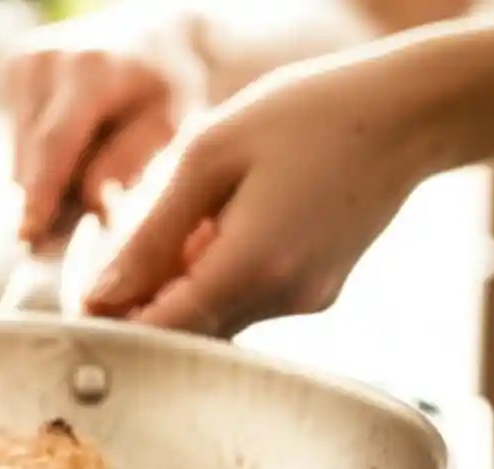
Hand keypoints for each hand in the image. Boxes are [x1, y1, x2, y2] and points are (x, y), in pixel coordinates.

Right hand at [3, 5, 205, 250]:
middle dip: (47, 196)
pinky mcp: (13, 69)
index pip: (54, 144)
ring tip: (85, 171)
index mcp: (91, 69)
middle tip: (67, 230)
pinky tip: (74, 147)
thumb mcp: (169, 124)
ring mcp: (25, 61)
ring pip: (21, 151)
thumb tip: (89, 203)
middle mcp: (47, 59)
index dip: (40, 194)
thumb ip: (129, 162)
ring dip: (46, 177)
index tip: (28, 235)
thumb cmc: (168, 86)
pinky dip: (42, 157)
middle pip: (33, 154)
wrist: (152, 36)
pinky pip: (18, 139)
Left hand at [83, 49, 447, 336]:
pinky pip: (246, 301)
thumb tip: (101, 297)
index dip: (114, 324)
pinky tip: (226, 222)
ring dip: (182, 284)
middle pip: (185, 331)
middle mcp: (283, 300)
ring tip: (194, 216)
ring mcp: (306, 301)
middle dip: (144, 301)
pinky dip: (217, 276)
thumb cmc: (306, 115)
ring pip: (214, 318)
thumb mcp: (209, 158)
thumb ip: (151, 236)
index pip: (161, 331)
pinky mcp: (317, 293)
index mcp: (252, 267)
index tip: (85, 301)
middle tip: (125, 249)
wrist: (409, 112)